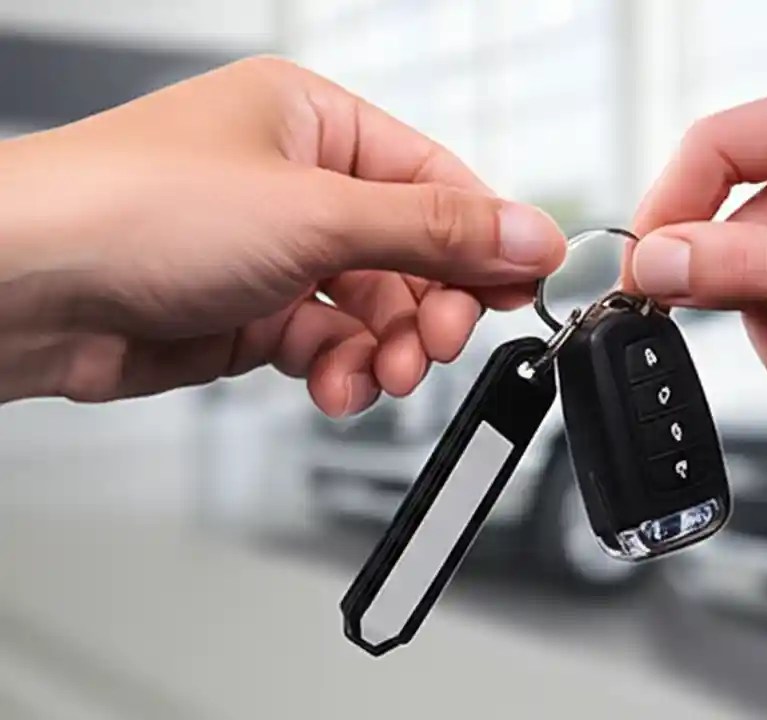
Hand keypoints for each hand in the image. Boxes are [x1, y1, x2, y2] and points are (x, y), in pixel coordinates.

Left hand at [0, 57, 564, 415]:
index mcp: (316, 124)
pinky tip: (334, 384)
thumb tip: (528, 233)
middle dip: (427, 305)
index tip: (519, 285)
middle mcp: (297, 184)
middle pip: (409, 251)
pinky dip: (340, 370)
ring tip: (378, 375)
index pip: (434, 178)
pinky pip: (327, 343)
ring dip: (384, 349)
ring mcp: (272, 251)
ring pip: (371, 307)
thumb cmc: (133, 208)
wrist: (23, 288)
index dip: (483, 237)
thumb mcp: (316, 214)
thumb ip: (436, 231)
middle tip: (434, 342)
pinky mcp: (249, 312)